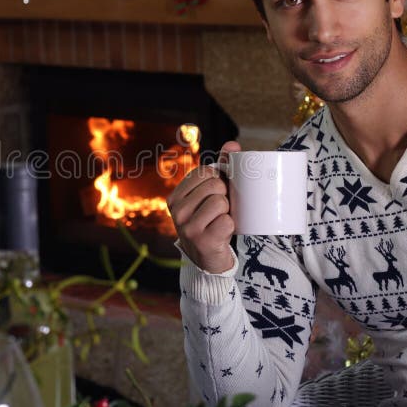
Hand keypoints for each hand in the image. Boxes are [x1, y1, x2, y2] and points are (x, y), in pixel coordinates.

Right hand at [167, 141, 240, 272]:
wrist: (208, 261)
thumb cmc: (211, 222)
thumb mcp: (209, 195)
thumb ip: (220, 168)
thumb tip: (232, 145)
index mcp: (175, 197)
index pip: (205, 172)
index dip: (218, 180)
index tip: (216, 194)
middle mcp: (176, 211)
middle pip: (214, 185)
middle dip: (224, 196)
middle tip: (220, 211)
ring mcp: (187, 227)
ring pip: (221, 202)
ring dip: (228, 212)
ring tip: (220, 222)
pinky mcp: (202, 241)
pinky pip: (227, 221)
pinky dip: (231, 227)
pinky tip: (222, 234)